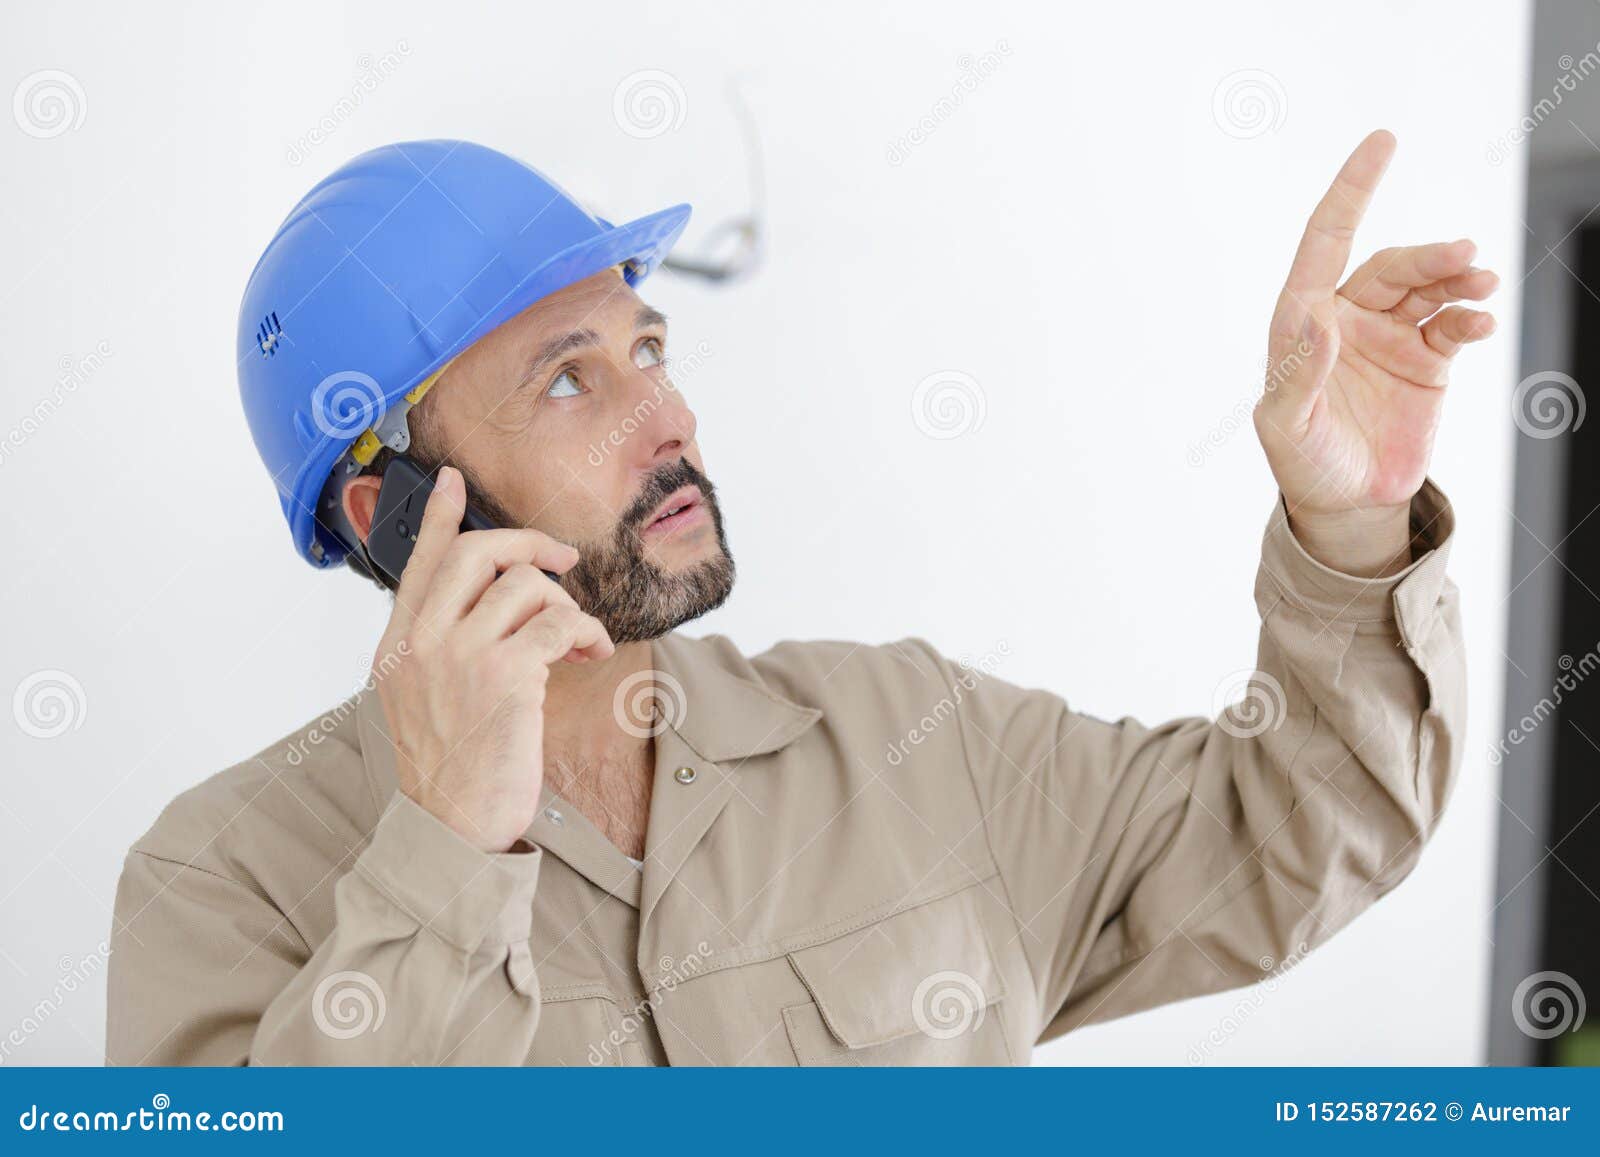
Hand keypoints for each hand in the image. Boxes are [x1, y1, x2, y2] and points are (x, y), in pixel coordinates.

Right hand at [372, 467, 614, 852]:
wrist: (454, 827)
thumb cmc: (452, 768)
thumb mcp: (424, 699)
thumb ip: (443, 646)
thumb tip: (489, 602)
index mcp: (399, 645)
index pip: (420, 561)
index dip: (444, 516)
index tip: (455, 479)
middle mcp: (423, 642)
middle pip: (479, 553)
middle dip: (530, 544)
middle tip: (562, 560)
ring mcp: (462, 656)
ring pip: (526, 583)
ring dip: (565, 602)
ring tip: (576, 637)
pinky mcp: (507, 677)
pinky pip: (560, 621)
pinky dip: (586, 630)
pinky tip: (590, 653)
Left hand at [1253, 130, 1496, 574]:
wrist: (1346, 502)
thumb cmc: (1303, 461)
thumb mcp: (1286, 426)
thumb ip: (1298, 374)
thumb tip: (1317, 319)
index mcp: (1303, 320)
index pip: (1326, 241)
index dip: (1351, 191)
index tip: (1382, 142)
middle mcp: (1348, 317)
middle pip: (1392, 265)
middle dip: (1427, 256)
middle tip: (1462, 258)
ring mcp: (1390, 335)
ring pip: (1428, 288)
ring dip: (1456, 278)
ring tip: (1480, 284)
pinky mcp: (1427, 360)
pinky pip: (1453, 325)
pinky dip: (1470, 318)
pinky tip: (1480, 323)